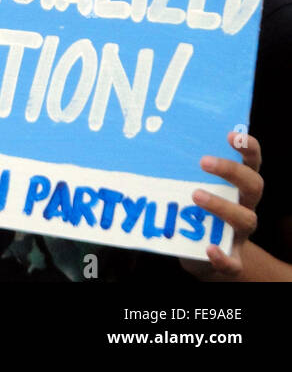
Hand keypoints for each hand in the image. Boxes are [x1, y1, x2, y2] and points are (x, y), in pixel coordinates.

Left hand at [181, 130, 262, 279]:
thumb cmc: (190, 211)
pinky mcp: (231, 259)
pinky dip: (223, 257)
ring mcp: (239, 233)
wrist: (198, 255)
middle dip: (231, 171)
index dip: (248, 147)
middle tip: (203, 161)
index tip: (232, 135)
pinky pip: (234, 262)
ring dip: (222, 206)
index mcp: (237, 186)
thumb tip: (143, 145)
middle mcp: (244, 206)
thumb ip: (177, 170)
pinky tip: (209, 249)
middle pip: (253, 185)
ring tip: (195, 195)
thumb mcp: (186, 188)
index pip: (251, 162)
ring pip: (246, 219)